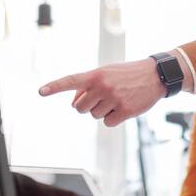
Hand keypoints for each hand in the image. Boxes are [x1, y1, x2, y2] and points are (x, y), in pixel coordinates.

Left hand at [38, 59, 164, 126]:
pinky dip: (113, 119)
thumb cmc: (126, 74)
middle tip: (101, 98)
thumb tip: (74, 104)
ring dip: (102, 111)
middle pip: (80, 108)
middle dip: (87, 106)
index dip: (54, 87)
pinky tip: (123, 107)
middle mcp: (103, 86)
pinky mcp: (124, 111)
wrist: (154, 75)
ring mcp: (113, 99)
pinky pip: (107, 123)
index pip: (71, 81)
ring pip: (94, 116)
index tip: (40, 92)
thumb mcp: (106, 72)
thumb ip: (88, 85)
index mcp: (96, 74)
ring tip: (116, 99)